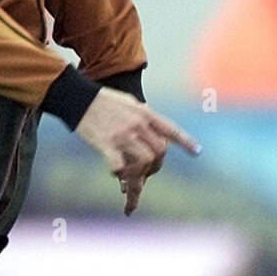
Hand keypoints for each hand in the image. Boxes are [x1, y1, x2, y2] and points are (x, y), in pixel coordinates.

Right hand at [75, 87, 199, 215]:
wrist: (78, 98)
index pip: (171, 130)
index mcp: (145, 114)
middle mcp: (138, 125)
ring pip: (144, 161)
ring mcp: (123, 135)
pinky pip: (119, 166)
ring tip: (131, 177)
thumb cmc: (102, 100)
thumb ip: (143, 117)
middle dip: (156, 165)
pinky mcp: (107, 145)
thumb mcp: (129, 103)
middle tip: (147, 172)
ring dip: (140, 173)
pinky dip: (119, 174)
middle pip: (159, 151)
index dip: (186, 142)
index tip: (197, 153)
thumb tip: (153, 131)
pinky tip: (114, 172)